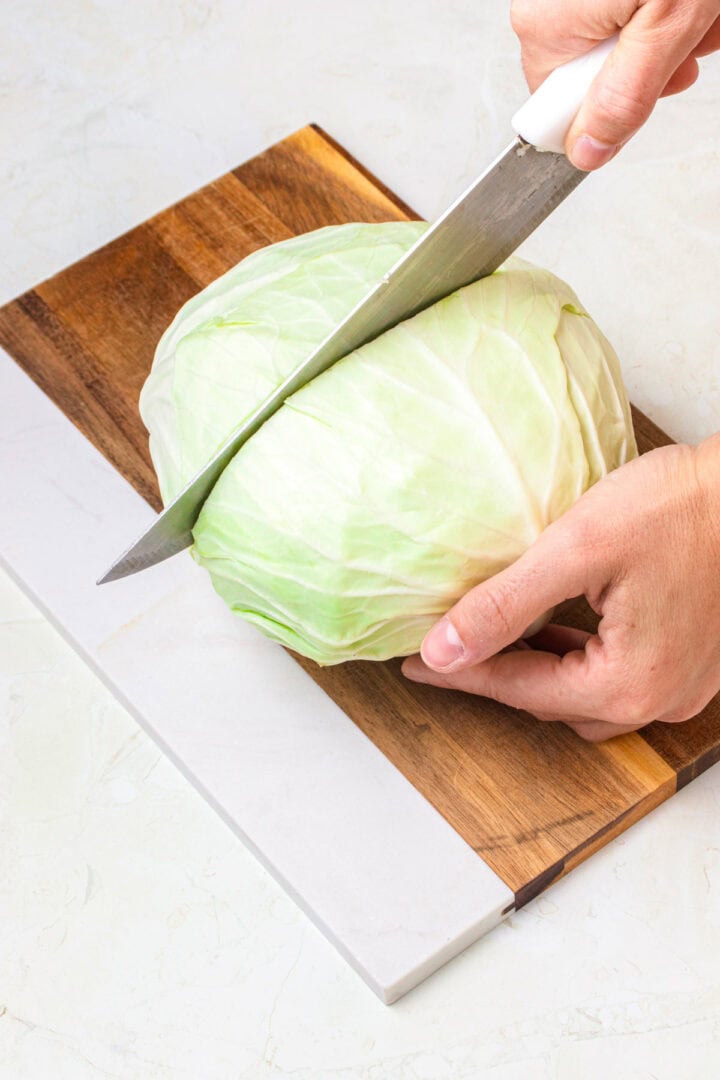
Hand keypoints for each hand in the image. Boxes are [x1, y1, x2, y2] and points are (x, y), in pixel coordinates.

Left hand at [402, 434, 719, 741]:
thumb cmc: (683, 508)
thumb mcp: (577, 550)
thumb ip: (504, 605)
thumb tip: (442, 648)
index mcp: (629, 683)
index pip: (519, 689)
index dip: (460, 673)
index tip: (413, 663)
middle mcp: (660, 699)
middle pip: (550, 703)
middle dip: (496, 675)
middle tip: (445, 650)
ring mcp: (683, 686)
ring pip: (583, 698)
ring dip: (536, 671)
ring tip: (491, 638)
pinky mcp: (692, 662)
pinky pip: (616, 678)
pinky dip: (575, 660)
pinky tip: (552, 627)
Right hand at [511, 0, 719, 168]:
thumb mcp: (665, 23)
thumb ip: (625, 95)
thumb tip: (587, 153)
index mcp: (546, 27)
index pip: (558, 115)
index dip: (612, 111)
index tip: (650, 86)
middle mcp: (546, 8)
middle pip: (593, 81)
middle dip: (649, 70)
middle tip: (686, 42)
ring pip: (618, 49)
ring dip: (666, 40)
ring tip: (696, 11)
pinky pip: (622, 17)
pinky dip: (661, 12)